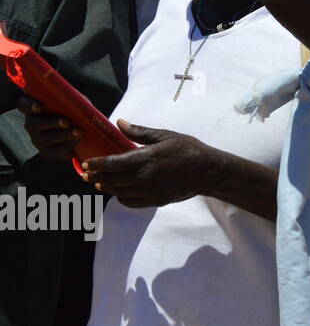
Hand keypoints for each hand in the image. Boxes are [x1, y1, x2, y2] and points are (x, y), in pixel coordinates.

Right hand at [18, 96, 80, 165]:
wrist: (76, 131)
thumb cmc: (71, 110)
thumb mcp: (70, 103)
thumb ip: (71, 101)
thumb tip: (80, 105)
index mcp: (33, 108)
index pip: (24, 105)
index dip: (30, 106)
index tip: (39, 106)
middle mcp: (31, 124)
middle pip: (35, 124)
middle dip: (52, 122)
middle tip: (67, 122)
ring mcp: (37, 139)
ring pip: (45, 139)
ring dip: (64, 135)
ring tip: (79, 132)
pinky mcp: (47, 152)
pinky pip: (55, 152)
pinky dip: (68, 147)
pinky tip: (77, 141)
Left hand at [80, 121, 213, 207]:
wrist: (207, 172)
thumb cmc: (189, 150)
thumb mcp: (166, 136)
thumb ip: (141, 132)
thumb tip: (120, 123)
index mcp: (146, 158)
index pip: (113, 163)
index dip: (97, 164)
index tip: (86, 163)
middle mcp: (144, 177)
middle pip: (112, 180)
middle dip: (96, 177)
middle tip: (85, 174)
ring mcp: (149, 191)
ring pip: (119, 192)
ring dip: (106, 188)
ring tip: (98, 183)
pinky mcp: (155, 200)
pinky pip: (131, 202)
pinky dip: (121, 198)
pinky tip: (118, 193)